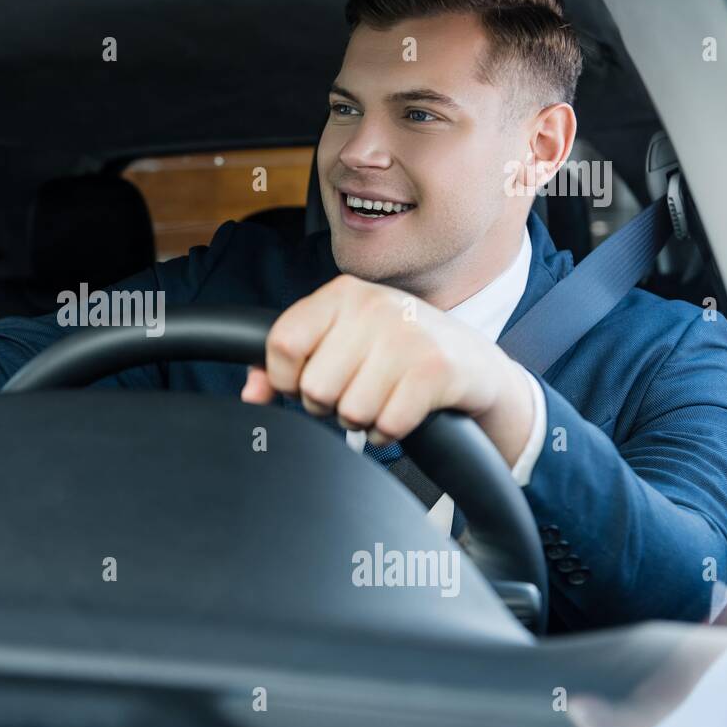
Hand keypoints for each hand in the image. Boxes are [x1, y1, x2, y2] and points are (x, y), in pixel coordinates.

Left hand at [241, 274, 534, 465]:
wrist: (475, 366)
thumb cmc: (397, 353)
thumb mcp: (343, 341)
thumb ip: (288, 363)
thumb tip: (250, 393)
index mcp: (342, 294)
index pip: (283, 343)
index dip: (286, 379)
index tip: (306, 383)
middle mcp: (373, 306)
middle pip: (313, 386)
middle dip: (329, 405)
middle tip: (357, 390)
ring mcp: (406, 336)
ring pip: (349, 411)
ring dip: (362, 420)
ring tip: (383, 398)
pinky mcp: (435, 370)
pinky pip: (385, 425)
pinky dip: (388, 432)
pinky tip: (402, 412)